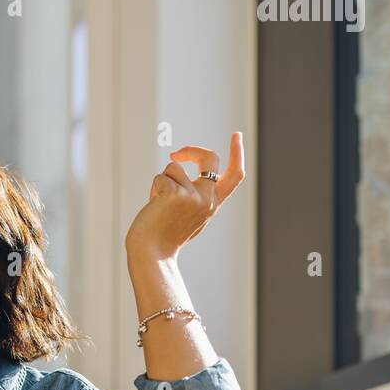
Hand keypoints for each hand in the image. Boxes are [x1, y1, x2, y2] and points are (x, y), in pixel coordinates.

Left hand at [125, 131, 245, 262]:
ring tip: (159, 206)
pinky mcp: (176, 194)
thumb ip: (192, 195)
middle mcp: (208, 199)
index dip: (237, 153)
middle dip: (191, 151)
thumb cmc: (164, 237)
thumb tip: (177, 168)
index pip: (234, 176)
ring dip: (162, 182)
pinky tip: (154, 209)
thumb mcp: (187, 215)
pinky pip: (161, 177)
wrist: (151, 254)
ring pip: (174, 168)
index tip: (237, 135)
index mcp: (212, 204)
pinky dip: (154, 189)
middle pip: (209, 159)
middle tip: (176, 154)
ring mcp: (193, 196)